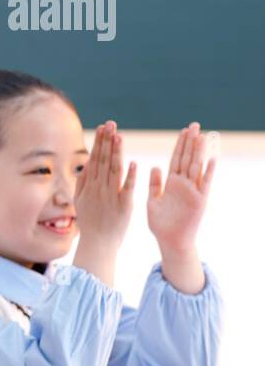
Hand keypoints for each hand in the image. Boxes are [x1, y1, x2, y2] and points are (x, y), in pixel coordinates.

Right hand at [72, 121, 135, 285]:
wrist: (98, 244)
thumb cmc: (91, 223)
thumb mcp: (81, 201)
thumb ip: (83, 182)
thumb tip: (87, 164)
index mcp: (90, 186)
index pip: (96, 159)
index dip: (100, 143)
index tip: (103, 128)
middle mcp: (99, 189)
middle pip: (104, 161)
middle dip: (107, 142)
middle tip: (111, 124)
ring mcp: (111, 197)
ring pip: (114, 170)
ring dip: (116, 153)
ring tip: (119, 136)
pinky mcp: (124, 206)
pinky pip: (127, 188)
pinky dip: (130, 176)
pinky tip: (133, 163)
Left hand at [147, 122, 213, 293]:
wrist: (170, 241)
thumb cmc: (160, 223)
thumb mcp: (153, 201)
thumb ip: (155, 184)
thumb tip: (155, 166)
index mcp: (170, 183)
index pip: (176, 159)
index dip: (179, 145)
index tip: (183, 131)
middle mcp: (183, 184)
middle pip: (188, 159)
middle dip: (191, 143)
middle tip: (195, 125)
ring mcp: (193, 191)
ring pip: (197, 167)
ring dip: (200, 152)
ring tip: (203, 136)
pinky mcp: (200, 200)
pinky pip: (205, 183)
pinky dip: (208, 171)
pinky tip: (212, 158)